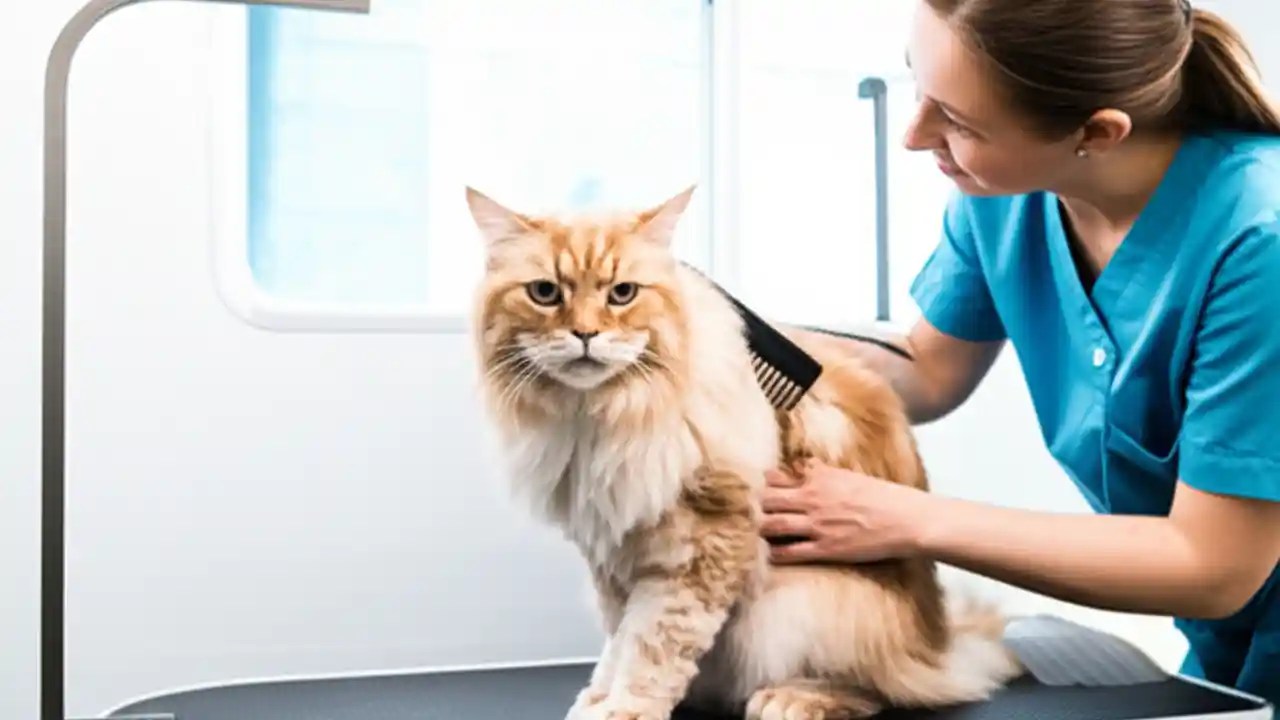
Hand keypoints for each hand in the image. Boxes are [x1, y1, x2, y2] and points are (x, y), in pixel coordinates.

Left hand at [760, 459, 932, 564]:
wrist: (907, 519)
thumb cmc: (885, 496)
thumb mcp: (851, 476)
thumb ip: (824, 473)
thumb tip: (806, 466)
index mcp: (820, 477)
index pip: (777, 477)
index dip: (766, 484)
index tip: (762, 489)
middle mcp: (814, 498)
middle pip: (769, 500)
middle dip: (759, 506)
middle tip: (756, 511)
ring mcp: (817, 525)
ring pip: (774, 525)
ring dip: (763, 528)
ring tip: (759, 531)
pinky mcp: (825, 549)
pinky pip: (790, 552)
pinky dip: (776, 554)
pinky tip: (771, 554)